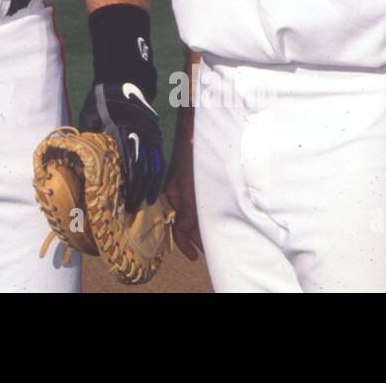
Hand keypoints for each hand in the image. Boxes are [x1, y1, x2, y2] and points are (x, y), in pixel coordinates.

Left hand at [77, 82, 165, 210]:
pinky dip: (158, 177)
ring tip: (142, 204)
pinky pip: (160, 160)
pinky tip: (153, 190)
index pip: (126, 164)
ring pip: (153, 167)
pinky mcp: (156, 136)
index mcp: (121, 131)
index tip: (120, 200)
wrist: (121, 80)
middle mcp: (139, 135)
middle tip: (129, 209)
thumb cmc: (100, 101)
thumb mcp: (89, 116)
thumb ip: (89, 137)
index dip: (125, 184)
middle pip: (141, 169)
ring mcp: (150, 135)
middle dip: (136, 191)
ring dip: (148, 187)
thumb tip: (82, 160)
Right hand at [164, 127, 202, 261]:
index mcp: (171, 194)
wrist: (192, 128)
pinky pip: (197, 201)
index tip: (195, 256)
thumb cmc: (188, 153)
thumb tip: (184, 229)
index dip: (184, 242)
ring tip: (214, 238)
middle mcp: (177, 192)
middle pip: (185, 221)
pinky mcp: (194, 179)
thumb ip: (187, 208)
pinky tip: (213, 217)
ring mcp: (186, 186)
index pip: (175, 225)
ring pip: (192, 212)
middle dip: (195, 236)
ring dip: (201, 225)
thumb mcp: (188, 183)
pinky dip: (204, 212)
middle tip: (208, 251)